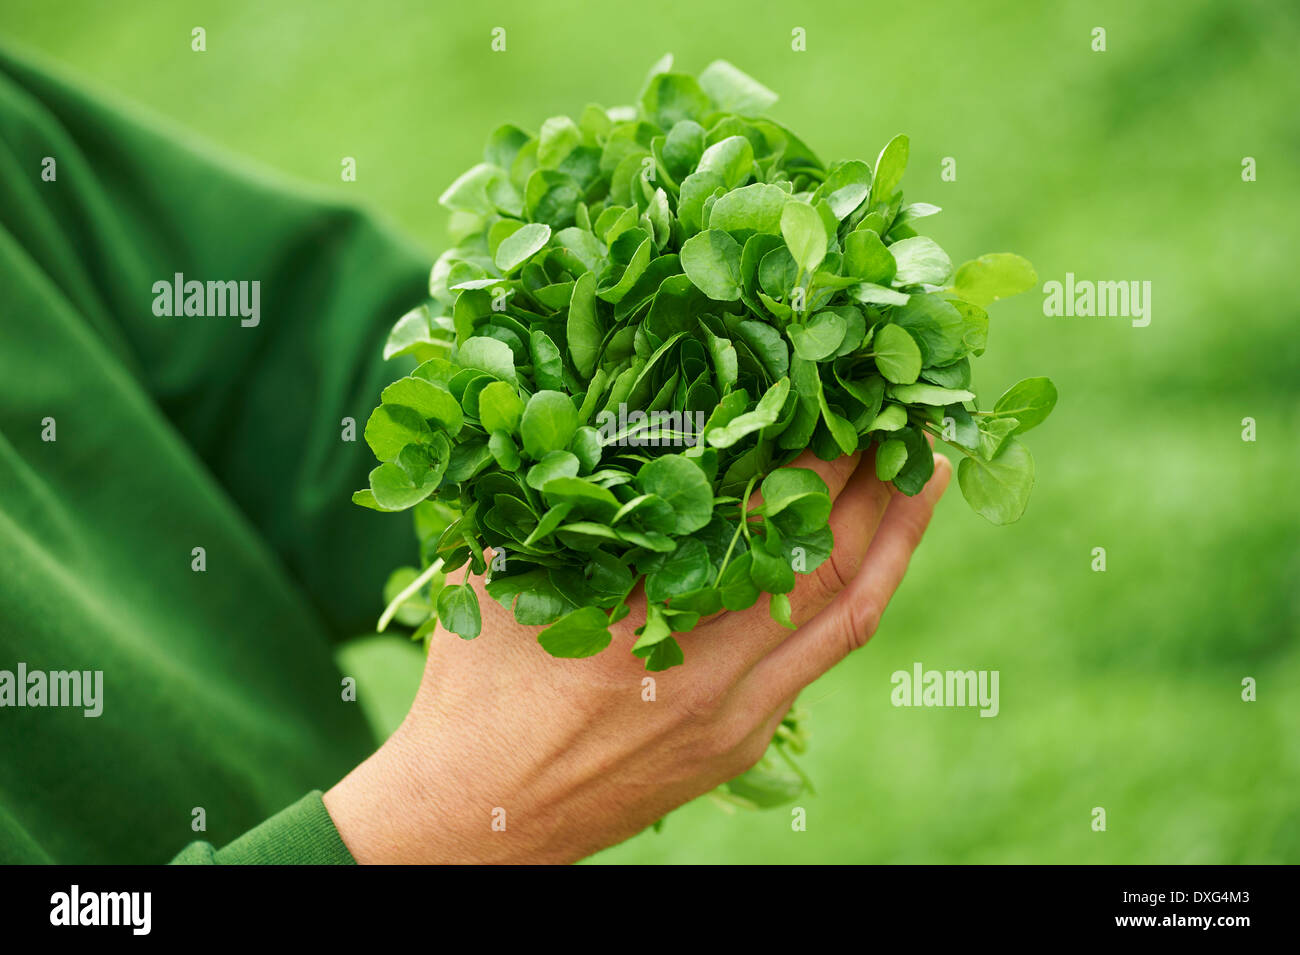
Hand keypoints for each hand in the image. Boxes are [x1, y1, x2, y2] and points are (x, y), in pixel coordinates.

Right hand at [323, 449, 950, 863]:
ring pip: (843, 624)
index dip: (819, 462)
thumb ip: (558, 507)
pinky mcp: (739, 748)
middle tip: (919, 422)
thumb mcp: (498, 584)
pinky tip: (866, 562)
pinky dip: (850, 600)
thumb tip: (600, 415)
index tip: (850, 397)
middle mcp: (706, 682)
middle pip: (829, 572)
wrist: (472, 823)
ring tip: (927, 480)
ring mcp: (734, 723)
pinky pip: (816, 661)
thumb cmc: (470, 693)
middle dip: (883, 491)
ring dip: (894, 546)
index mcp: (639, 631)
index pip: (761, 527)